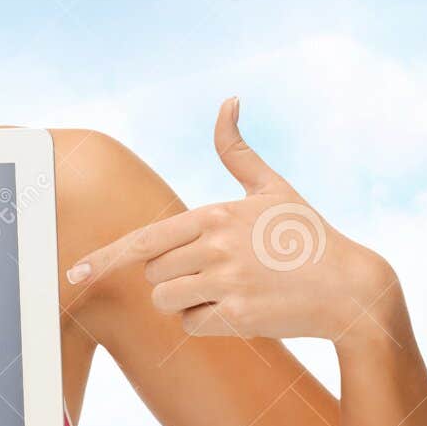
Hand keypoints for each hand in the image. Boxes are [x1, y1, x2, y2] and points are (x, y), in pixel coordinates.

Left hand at [65, 98, 391, 342]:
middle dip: (172, 277)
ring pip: (166, 301)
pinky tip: (240, 310)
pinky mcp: (239, 317)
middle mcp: (216, 246)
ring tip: (226, 290)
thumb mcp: (273, 187)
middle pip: (153, 273)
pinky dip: (206, 322)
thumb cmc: (308, 235)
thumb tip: (228, 100)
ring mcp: (227, 282)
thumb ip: (238, 150)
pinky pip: (191, 325)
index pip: (144, 239)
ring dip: (185, 301)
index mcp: (215, 214)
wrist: (352, 288)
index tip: (74, 273)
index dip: (104, 258)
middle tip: (215, 272)